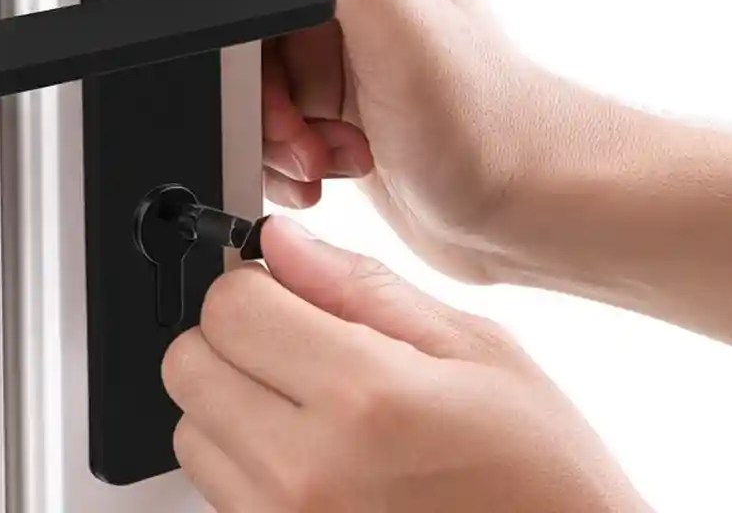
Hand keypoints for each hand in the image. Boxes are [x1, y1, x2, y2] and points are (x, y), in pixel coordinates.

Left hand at [163, 218, 649, 512]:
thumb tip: (283, 244)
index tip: (283, 292)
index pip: (229, 306)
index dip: (254, 284)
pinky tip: (313, 458)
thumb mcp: (478, 353)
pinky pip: (215, 491)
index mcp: (365, 397)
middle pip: (188, 365)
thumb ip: (363, 290)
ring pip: (189, 431)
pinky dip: (245, 463)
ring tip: (312, 411)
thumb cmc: (542, 477)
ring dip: (231, 405)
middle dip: (233, 339)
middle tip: (295, 346)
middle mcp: (308, 471)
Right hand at [232, 0, 627, 281]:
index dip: (252, 24)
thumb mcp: (401, 24)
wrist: (516, 202)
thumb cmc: (485, 118)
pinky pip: (265, 128)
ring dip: (278, 137)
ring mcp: (332, 47)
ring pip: (247, 89)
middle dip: (265, 97)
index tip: (284, 73)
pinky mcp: (326, 103)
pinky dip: (287, 160)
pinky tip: (335, 166)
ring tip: (332, 154)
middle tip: (304, 130)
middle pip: (241, 31)